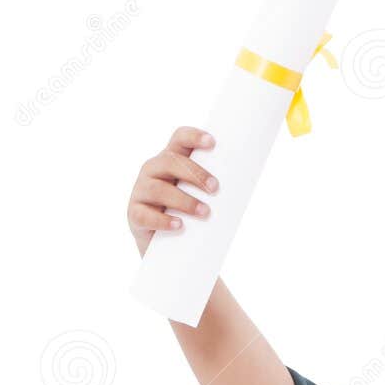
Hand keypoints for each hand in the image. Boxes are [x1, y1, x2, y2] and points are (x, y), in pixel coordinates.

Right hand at [126, 125, 218, 257]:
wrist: (165, 247)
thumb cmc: (188, 215)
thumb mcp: (200, 196)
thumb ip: (215, 187)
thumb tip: (251, 183)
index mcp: (170, 160)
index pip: (178, 139)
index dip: (193, 137)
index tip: (213, 143)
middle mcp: (152, 171)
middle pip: (170, 161)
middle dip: (195, 174)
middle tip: (216, 189)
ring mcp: (140, 191)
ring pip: (159, 189)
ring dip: (184, 200)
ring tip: (205, 212)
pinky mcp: (134, 214)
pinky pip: (145, 215)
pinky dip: (163, 220)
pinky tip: (179, 225)